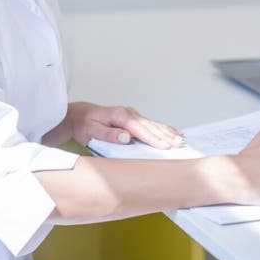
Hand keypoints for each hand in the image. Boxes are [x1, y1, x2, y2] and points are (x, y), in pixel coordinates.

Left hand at [67, 101, 183, 149]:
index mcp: (119, 116)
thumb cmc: (85, 124)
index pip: (139, 129)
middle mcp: (128, 113)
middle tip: (178, 145)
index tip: (164, 146)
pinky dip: (163, 128)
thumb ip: (109, 134)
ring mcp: (132, 115)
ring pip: (153, 124)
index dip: (153, 138)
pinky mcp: (133, 118)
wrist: (79, 115)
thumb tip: (126, 137)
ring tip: (180, 139)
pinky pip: (151, 124)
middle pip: (150, 126)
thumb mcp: (91, 131)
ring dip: (167, 132)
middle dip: (165, 136)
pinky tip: (173, 131)